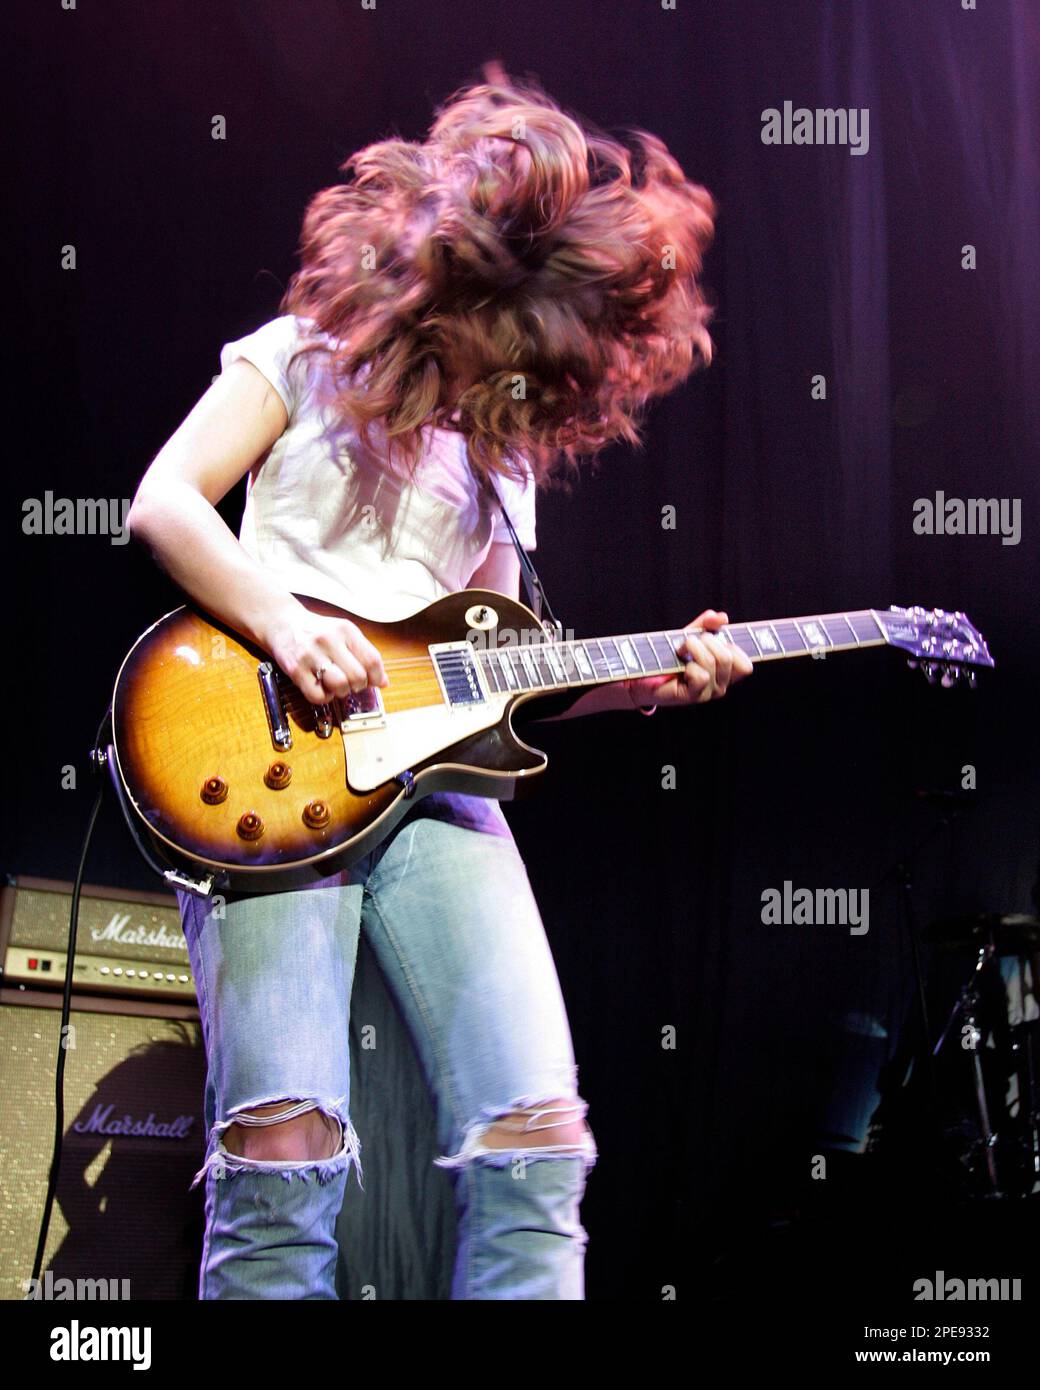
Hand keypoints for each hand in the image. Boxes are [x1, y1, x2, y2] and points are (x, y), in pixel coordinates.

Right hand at [264, 603, 388, 704]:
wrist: (282, 624)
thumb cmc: (317, 632)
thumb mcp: (344, 635)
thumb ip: (365, 655)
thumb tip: (383, 682)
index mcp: (346, 630)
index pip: (372, 660)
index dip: (376, 677)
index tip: (372, 681)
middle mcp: (329, 640)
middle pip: (358, 676)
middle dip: (358, 686)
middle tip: (351, 683)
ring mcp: (310, 654)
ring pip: (340, 686)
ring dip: (342, 692)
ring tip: (336, 685)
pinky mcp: (295, 669)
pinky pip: (318, 696)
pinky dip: (324, 697)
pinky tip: (322, 687)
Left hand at [624, 609, 752, 708]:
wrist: (644, 676)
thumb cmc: (669, 657)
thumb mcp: (690, 635)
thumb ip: (706, 625)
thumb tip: (722, 617)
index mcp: (725, 673)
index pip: (746, 665)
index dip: (732, 647)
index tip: (712, 640)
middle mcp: (721, 686)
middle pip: (729, 657)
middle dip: (708, 641)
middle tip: (690, 642)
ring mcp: (708, 693)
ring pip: (714, 662)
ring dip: (694, 649)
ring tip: (681, 651)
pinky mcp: (693, 697)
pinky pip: (702, 676)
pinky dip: (689, 666)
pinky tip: (679, 667)